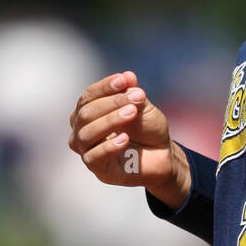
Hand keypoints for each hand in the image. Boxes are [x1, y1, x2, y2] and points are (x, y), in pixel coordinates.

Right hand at [69, 70, 191, 206]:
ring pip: (86, 134)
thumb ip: (132, 93)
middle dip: (110, 103)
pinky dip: (108, 146)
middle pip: (85, 114)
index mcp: (88, 113)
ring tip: (132, 113)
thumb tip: (128, 76)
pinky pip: (93, 157)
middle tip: (136, 98)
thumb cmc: (148, 129)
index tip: (123, 80)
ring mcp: (88, 151)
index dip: (103, 87)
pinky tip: (125, 138)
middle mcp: (83, 131)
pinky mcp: (98, 170)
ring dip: (110, 121)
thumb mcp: (142, 107)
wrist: (163, 155)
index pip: (87, 97)